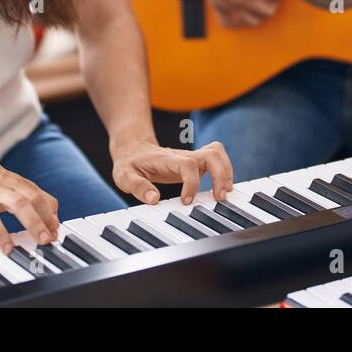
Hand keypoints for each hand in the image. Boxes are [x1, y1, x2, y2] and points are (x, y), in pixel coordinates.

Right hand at [0, 151, 61, 259]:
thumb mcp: (15, 182)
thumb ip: (36, 197)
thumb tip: (55, 219)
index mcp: (12, 183)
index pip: (35, 196)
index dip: (47, 213)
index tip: (55, 232)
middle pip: (18, 202)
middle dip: (33, 222)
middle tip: (43, 240)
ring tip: (8, 250)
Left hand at [110, 137, 234, 203]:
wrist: (133, 149)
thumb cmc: (130, 163)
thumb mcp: (124, 176)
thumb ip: (138, 187)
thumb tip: (154, 199)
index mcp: (167, 159)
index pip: (188, 165)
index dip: (192, 183)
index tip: (187, 202)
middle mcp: (183, 155)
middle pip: (211, 154)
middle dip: (220, 175)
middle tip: (219, 198)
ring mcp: (191, 157)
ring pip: (217, 153)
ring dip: (226, 172)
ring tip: (223, 193)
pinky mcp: (195, 162)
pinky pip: (216, 159)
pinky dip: (224, 171)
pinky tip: (221, 187)